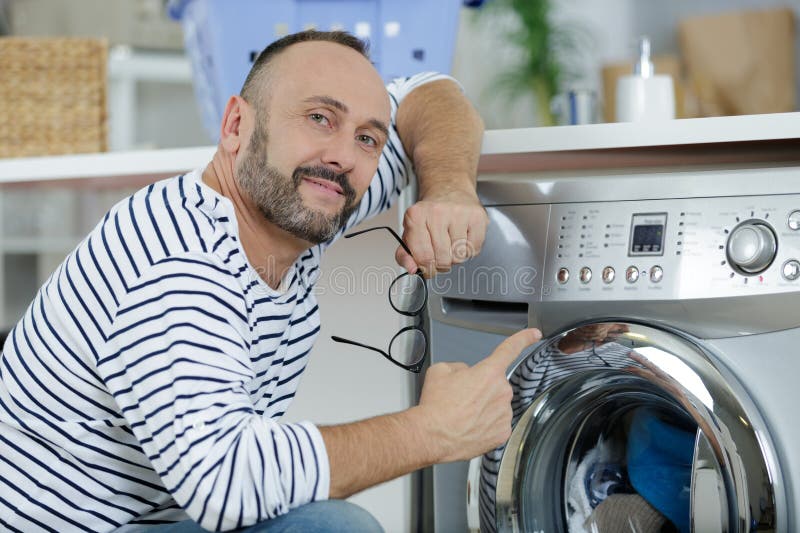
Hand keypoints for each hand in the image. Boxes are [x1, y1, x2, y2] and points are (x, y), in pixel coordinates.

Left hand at [396, 188, 487, 276]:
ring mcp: (459, 213)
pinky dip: (468, 250)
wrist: (449, 189)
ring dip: (456, 257)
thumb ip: (404, 255)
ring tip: (451, 244)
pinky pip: (474, 249)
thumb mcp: (410, 233)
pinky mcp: (477, 216)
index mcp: (416, 216)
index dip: (426, 268)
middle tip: (440, 254)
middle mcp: (437, 212)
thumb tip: (411, 269)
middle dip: (442, 264)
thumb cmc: (430, 215)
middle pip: (443, 259)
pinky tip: (463, 238)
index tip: (428, 267)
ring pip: (459, 256)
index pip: (423, 257)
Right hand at [415, 328, 541, 462]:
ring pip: (496, 404)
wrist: (432, 436)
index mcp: (489, 372)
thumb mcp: (440, 371)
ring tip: (462, 415)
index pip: (510, 348)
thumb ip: (460, 366)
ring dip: (482, 407)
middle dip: (481, 388)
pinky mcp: (503, 433)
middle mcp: (501, 391)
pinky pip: (496, 423)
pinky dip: (484, 424)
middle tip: (460, 399)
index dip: (524, 338)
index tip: (534, 334)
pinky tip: (469, 427)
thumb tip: (466, 374)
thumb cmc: (436, 405)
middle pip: (494, 384)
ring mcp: (504, 414)